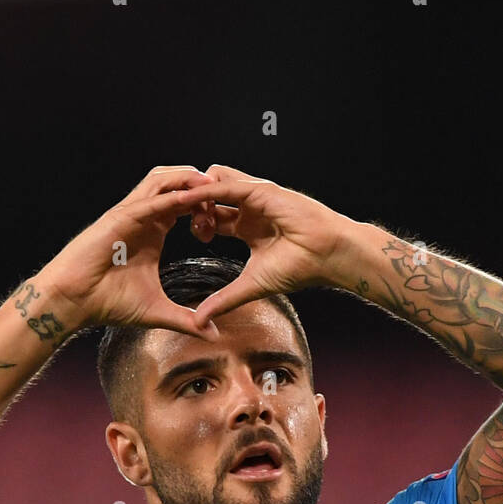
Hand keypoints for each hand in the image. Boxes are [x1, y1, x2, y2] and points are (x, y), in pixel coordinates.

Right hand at [36, 165, 223, 336]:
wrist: (75, 300)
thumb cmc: (109, 302)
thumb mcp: (158, 311)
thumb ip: (186, 320)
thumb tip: (212, 333)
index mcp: (153, 230)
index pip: (185, 205)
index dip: (208, 205)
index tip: (230, 217)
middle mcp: (143, 216)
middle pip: (177, 184)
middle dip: (203, 185)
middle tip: (228, 194)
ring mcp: (131, 213)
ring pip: (162, 180)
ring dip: (188, 179)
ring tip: (214, 184)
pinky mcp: (119, 218)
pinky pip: (150, 201)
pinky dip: (171, 197)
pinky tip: (191, 198)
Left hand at [177, 164, 358, 326]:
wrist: (326, 255)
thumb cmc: (298, 267)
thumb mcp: (250, 285)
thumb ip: (224, 299)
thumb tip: (200, 320)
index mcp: (248, 227)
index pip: (214, 218)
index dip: (196, 225)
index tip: (181, 237)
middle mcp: (249, 208)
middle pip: (209, 197)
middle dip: (190, 208)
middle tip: (178, 224)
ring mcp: (254, 196)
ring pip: (213, 182)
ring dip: (194, 194)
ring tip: (177, 209)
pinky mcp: (259, 189)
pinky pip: (224, 185)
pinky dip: (204, 191)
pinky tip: (186, 199)